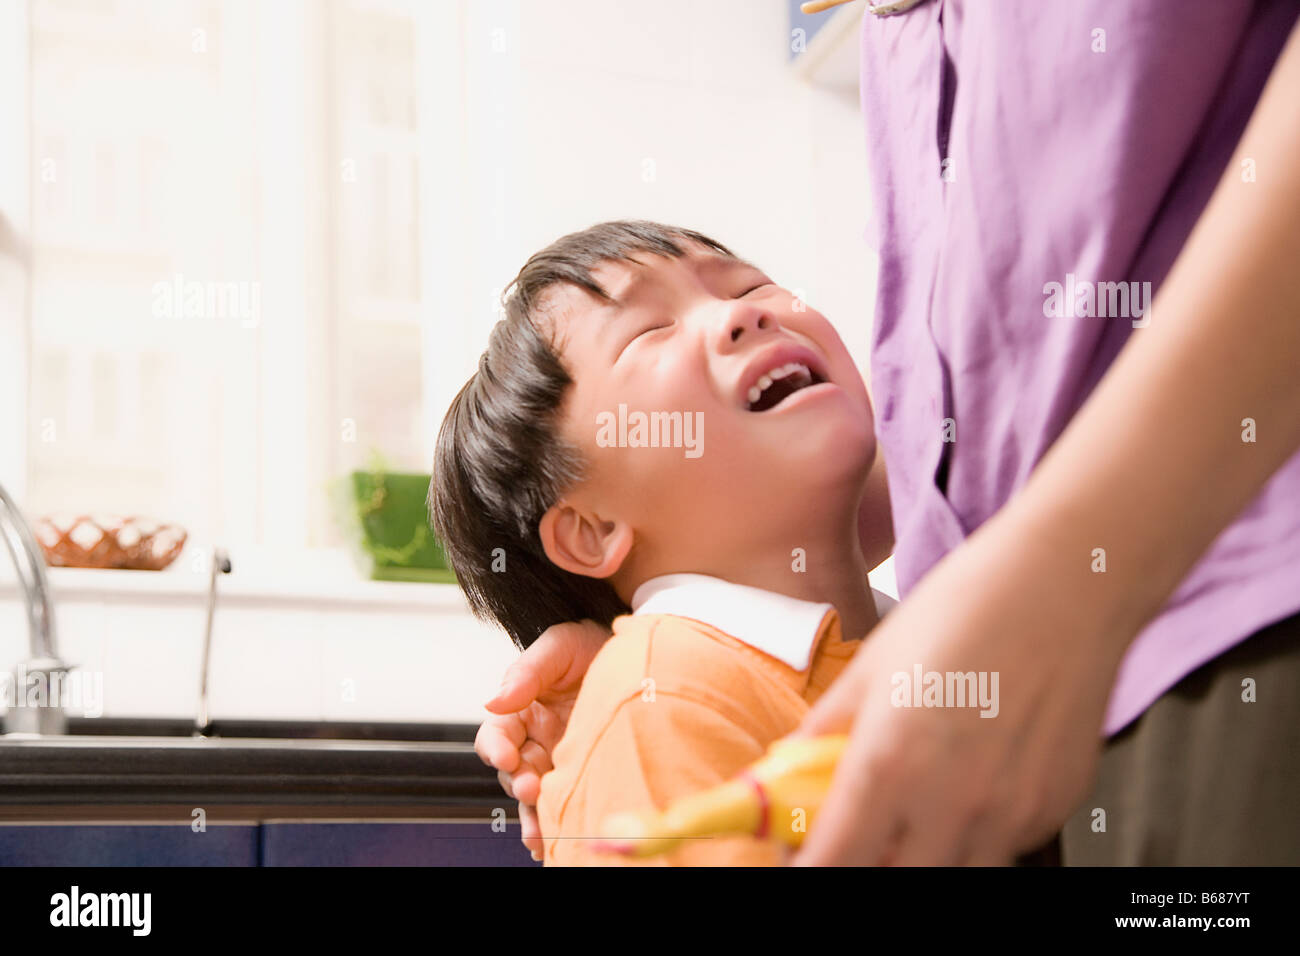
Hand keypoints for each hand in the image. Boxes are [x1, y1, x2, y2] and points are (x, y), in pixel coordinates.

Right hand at [475, 619, 610, 858]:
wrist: (641, 653)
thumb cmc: (594, 645)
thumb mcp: (560, 644)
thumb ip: (526, 672)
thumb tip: (493, 701)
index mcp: (524, 709)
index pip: (497, 734)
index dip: (496, 747)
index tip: (507, 756)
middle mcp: (538, 739)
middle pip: (514, 771)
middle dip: (519, 784)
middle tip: (531, 790)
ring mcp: (561, 759)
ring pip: (537, 795)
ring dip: (535, 816)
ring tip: (541, 834)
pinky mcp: (585, 772)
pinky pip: (566, 801)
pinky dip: (559, 822)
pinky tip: (557, 839)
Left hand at [792, 512, 1127, 864]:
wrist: (1066, 583)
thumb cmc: (963, 608)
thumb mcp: (875, 664)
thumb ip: (829, 727)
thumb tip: (794, 764)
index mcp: (889, 764)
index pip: (834, 863)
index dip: (811, 870)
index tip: (800, 860)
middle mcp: (950, 802)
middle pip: (896, 883)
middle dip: (869, 865)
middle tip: (861, 833)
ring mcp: (1009, 813)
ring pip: (955, 875)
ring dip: (925, 856)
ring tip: (916, 811)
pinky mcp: (1053, 808)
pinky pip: (1003, 847)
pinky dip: (977, 835)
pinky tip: (971, 785)